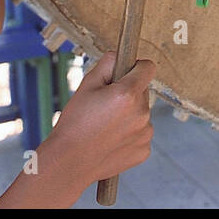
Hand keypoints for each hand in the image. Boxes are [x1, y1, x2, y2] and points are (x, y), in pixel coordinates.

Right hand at [0, 51, 154, 207]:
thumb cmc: (75, 123)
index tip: (127, 71)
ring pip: (142, 114)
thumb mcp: (86, 85)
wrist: (70, 162)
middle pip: (142, 92)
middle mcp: (142, 113)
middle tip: (106, 105)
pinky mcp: (144, 150)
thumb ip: (107, 64)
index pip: (148, 67)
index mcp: (128, 94)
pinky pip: (141, 134)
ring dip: (130, 115)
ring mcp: (145, 133)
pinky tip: (111, 140)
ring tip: (105, 126)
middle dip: (128, 93)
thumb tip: (119, 56)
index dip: (137, 66)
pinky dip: (130, 134)